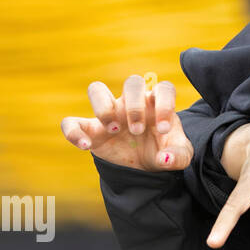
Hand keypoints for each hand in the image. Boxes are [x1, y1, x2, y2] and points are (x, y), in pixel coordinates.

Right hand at [61, 75, 192, 171]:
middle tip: (137, 131)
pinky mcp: (91, 129)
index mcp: (157, 104)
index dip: (165, 105)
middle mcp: (133, 103)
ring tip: (114, 130)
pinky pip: (71, 122)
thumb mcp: (179, 157)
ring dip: (104, 108)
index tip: (163, 130)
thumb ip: (178, 157)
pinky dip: (73, 132)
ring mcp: (111, 114)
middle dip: (135, 106)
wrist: (145, 167)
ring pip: (97, 89)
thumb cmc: (165, 151)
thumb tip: (164, 159)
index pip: (164, 88)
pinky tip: (86, 145)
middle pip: (132, 82)